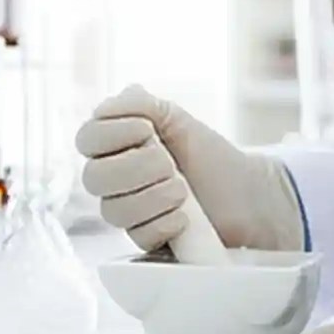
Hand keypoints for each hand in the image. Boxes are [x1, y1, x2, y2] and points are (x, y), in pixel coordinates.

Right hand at [75, 85, 302, 252]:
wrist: (247, 194)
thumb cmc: (211, 156)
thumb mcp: (179, 120)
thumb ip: (145, 105)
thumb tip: (124, 93)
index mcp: (116, 145)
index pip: (87, 138)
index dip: (112, 134)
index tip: (148, 130)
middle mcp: (114, 179)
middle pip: (94, 178)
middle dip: (137, 168)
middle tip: (169, 164)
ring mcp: (127, 211)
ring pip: (113, 210)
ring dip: (154, 196)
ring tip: (183, 190)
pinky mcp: (145, 239)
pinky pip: (138, 236)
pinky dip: (165, 222)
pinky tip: (184, 216)